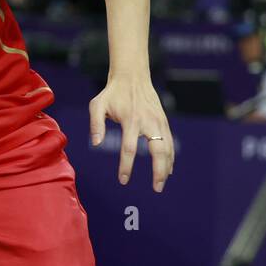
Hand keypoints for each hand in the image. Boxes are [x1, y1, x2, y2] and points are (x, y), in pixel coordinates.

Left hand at [89, 75, 173, 191]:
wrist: (132, 76)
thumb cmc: (112, 93)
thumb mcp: (97, 105)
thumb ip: (95, 124)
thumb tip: (95, 144)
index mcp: (130, 120)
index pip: (129, 148)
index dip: (126, 166)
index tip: (123, 180)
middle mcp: (148, 122)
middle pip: (158, 151)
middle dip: (158, 171)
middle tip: (156, 188)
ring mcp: (158, 121)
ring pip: (167, 148)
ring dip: (166, 166)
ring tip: (162, 183)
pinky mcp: (163, 121)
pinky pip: (169, 141)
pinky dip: (170, 156)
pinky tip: (168, 168)